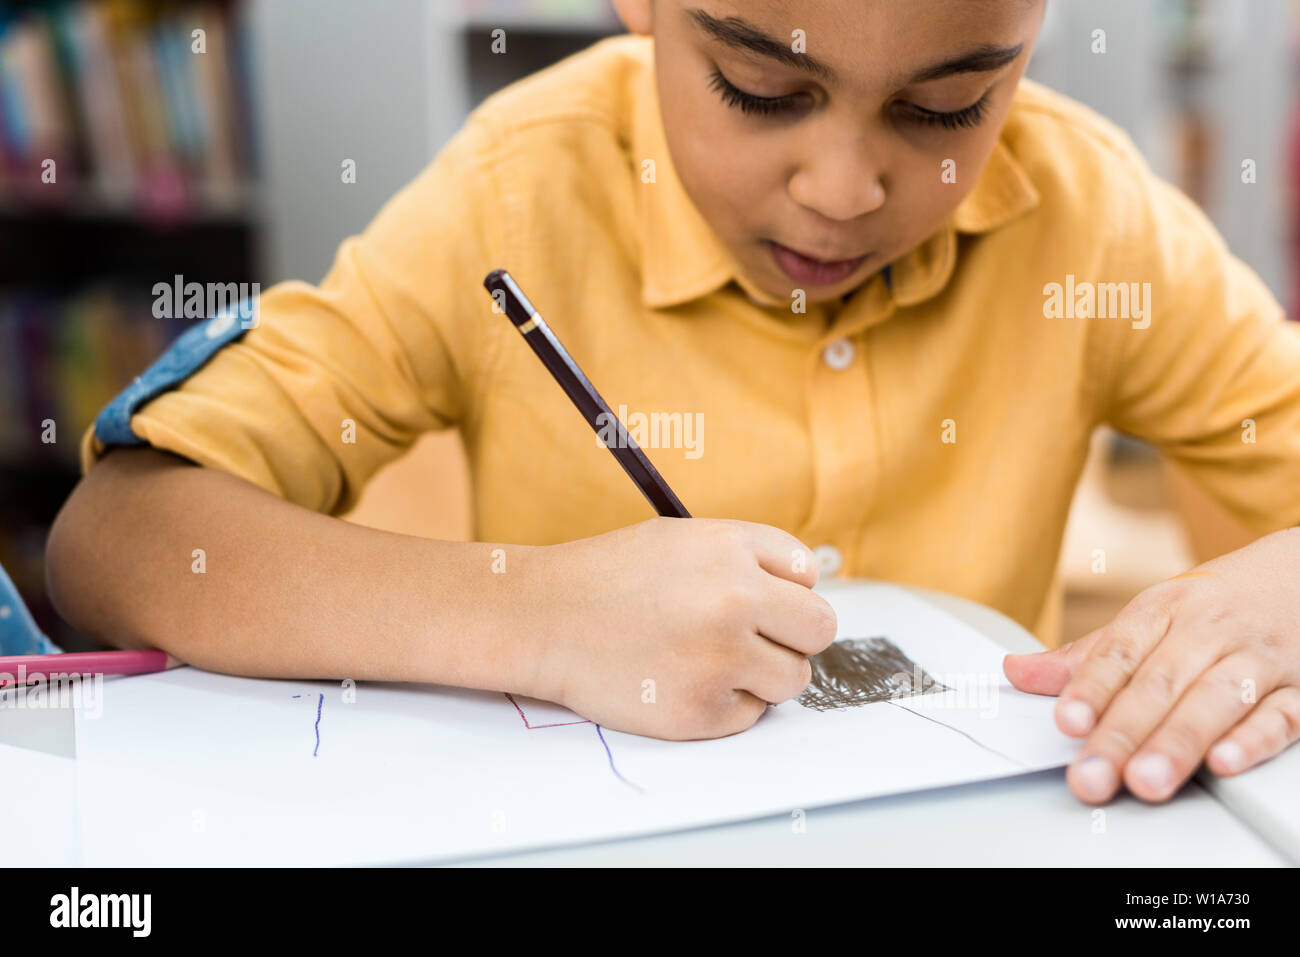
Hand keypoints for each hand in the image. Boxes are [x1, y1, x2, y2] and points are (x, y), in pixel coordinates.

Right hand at [521, 517, 836, 739]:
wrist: (544, 618)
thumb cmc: (612, 578)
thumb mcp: (682, 540)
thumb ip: (747, 561)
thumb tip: (807, 597)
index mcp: (732, 548)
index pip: (808, 574)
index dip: (785, 590)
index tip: (759, 600)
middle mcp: (735, 599)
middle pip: (819, 629)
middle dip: (792, 636)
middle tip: (752, 639)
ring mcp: (720, 658)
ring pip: (793, 678)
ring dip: (762, 675)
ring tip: (709, 660)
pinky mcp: (702, 710)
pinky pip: (751, 714)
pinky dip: (725, 705)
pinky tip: (681, 681)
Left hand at [1004, 527, 1299, 803]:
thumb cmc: (1215, 602)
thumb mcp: (1150, 615)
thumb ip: (1087, 655)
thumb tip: (1018, 673)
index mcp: (1165, 609)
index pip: (1120, 651)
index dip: (1091, 688)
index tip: (1066, 721)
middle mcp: (1209, 632)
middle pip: (1160, 684)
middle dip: (1122, 733)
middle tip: (1093, 774)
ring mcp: (1256, 659)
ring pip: (1215, 701)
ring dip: (1178, 742)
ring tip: (1145, 778)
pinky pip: (1279, 715)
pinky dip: (1253, 738)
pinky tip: (1224, 761)